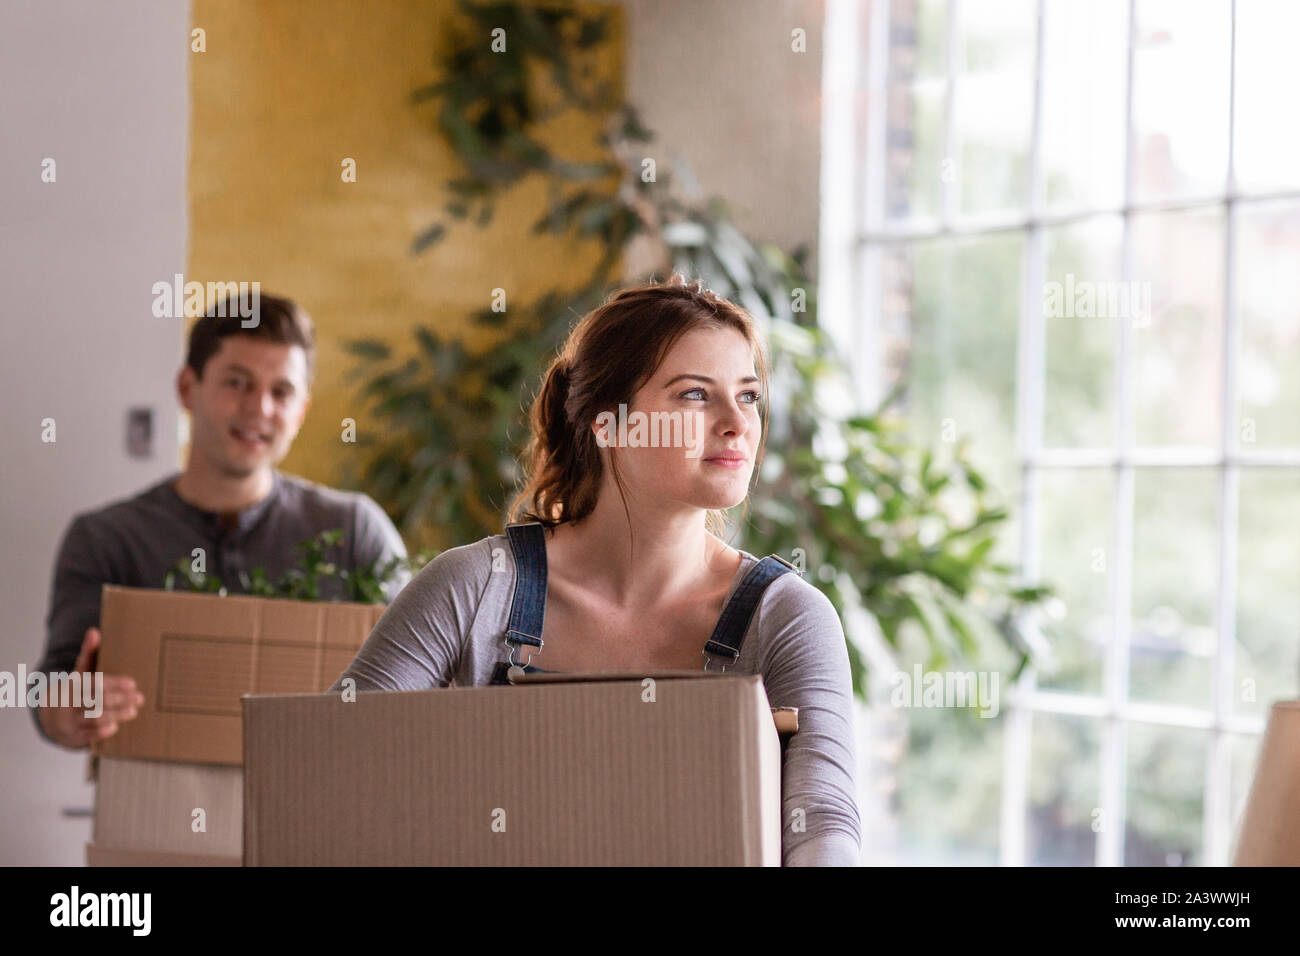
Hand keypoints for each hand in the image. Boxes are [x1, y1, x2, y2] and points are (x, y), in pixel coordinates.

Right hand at [37, 626, 143, 748]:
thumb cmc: (77, 690)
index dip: (114, 683)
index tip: (133, 684)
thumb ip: (89, 653)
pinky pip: (87, 736)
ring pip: (93, 718)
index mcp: (73, 685)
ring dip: (115, 715)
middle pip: (96, 700)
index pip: (95, 683)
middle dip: (120, 700)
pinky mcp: (73, 737)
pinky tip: (115, 727)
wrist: (54, 716)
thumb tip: (94, 631)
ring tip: (133, 711)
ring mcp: (70, 721)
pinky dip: (100, 732)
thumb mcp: (81, 671)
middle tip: (139, 698)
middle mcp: (69, 703)